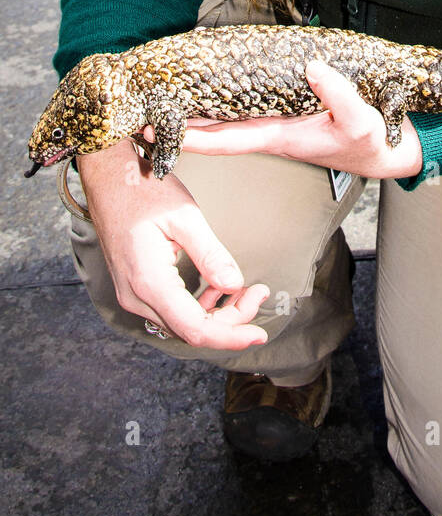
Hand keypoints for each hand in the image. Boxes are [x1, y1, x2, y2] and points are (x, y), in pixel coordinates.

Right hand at [78, 140, 269, 348]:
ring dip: (216, 315)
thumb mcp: (185, 216)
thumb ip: (211, 254)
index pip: (196, 329)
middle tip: (259, 293)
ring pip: (181, 324)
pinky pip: (171, 311)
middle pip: (191, 331)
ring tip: (246, 291)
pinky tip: (218, 289)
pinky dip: (198, 307)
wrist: (108, 178)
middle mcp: (136, 297)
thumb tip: (236, 285)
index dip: (231, 336)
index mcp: (149, 281)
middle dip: (231, 321)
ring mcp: (132, 294)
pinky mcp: (135, 288)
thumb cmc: (144, 190)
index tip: (260, 333)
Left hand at [148, 60, 424, 180]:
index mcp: (280, 137)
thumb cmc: (372, 142)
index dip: (190, 137)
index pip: (224, 139)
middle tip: (143, 116)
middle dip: (180, 125)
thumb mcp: (361, 122)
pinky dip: (221, 103)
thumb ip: (339, 96)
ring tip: (164, 101)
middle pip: (214, 131)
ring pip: (225, 122)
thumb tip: (313, 68)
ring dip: (196, 115)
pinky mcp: (285, 116)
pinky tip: (209, 91)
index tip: (158, 132)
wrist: (387, 152)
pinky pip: (243, 110)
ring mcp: (276, 126)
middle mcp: (271, 132)